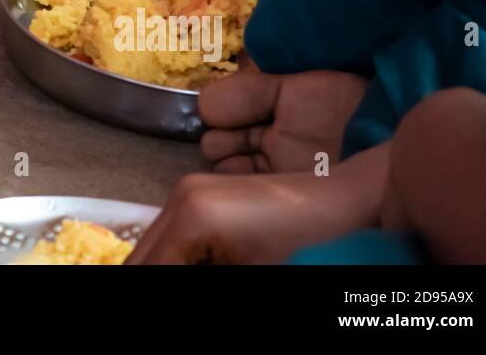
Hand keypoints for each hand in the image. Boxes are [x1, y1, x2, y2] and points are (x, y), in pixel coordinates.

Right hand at [127, 169, 374, 264]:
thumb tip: (173, 274)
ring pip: (156, 246)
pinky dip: (179, 259)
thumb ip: (199, 277)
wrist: (353, 204)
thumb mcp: (253, 275)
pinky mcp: (204, 194)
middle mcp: (179, 197)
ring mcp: (190, 190)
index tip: (133, 295)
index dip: (144, 287)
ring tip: (196, 271)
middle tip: (170, 286)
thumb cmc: (311, 247)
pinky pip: (174, 235)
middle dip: (152, 272)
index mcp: (191, 219)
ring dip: (164, 267)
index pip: (147, 269)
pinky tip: (201, 267)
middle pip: (141, 257)